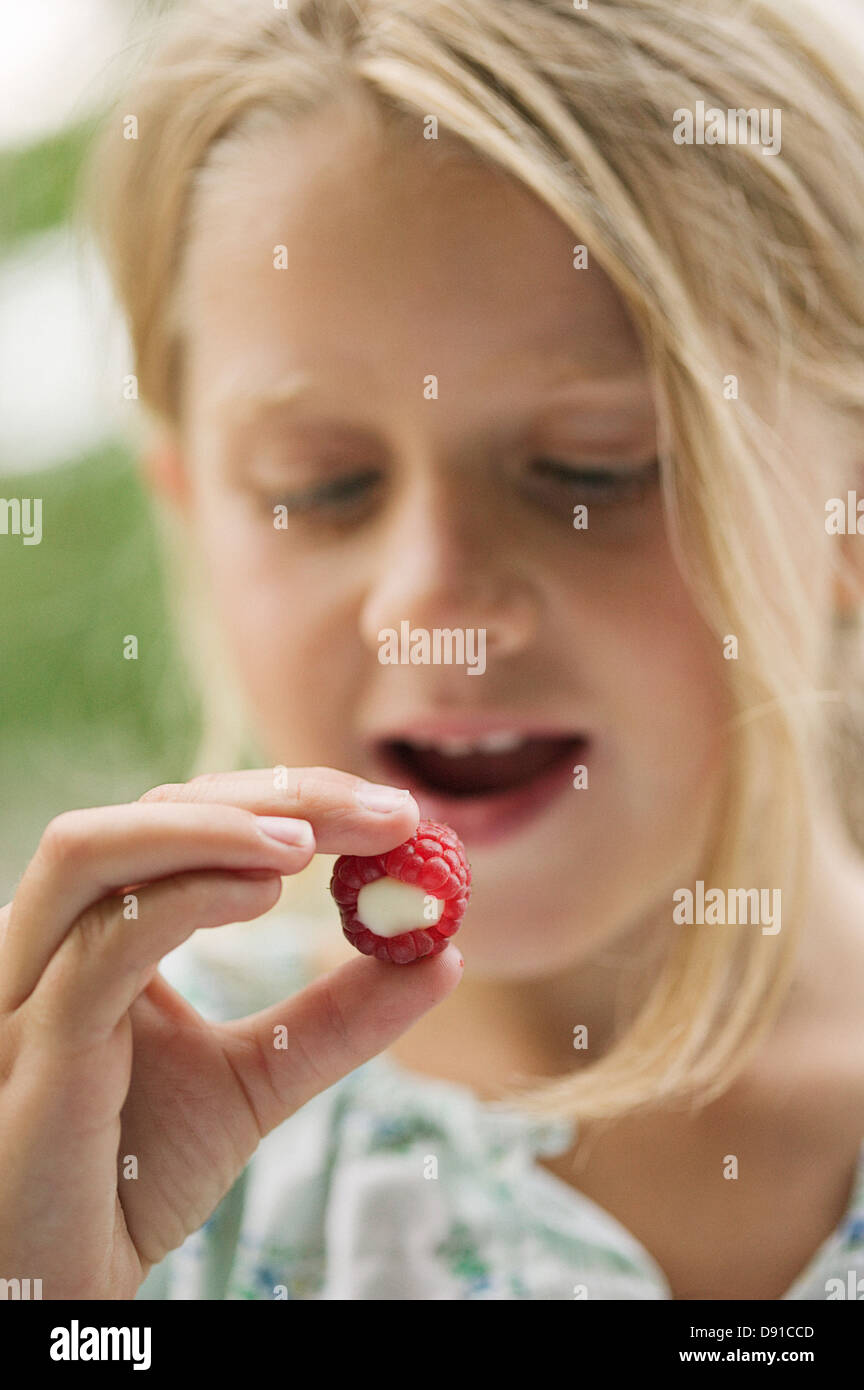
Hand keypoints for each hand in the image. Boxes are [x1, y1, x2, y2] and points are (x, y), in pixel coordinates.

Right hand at [0, 767, 462, 1297]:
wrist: (66, 1288)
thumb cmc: (132, 1180)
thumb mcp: (257, 1078)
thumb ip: (335, 1016)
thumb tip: (440, 954)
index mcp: (94, 931)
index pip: (185, 821)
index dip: (292, 801)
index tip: (400, 818)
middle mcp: (46, 940)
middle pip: (149, 812)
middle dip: (278, 799)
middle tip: (391, 817)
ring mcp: (24, 989)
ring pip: (93, 851)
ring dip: (216, 827)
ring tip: (316, 843)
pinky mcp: (30, 1053)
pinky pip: (99, 950)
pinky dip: (184, 899)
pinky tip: (268, 894)